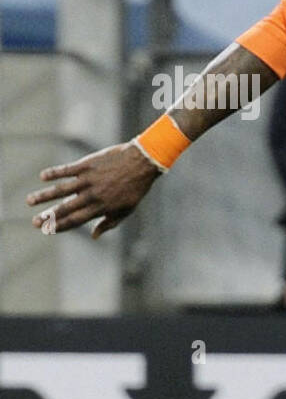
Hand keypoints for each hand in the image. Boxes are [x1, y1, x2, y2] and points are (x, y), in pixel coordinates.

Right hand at [27, 142, 160, 237]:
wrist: (143, 162)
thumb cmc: (135, 188)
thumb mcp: (126, 209)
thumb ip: (109, 223)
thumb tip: (94, 236)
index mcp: (101, 208)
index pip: (76, 220)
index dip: (61, 226)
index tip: (47, 230)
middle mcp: (93, 195)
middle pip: (65, 208)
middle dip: (48, 216)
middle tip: (33, 222)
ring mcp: (89, 180)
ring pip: (61, 189)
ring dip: (44, 196)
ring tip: (29, 201)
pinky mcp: (87, 165)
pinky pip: (67, 170)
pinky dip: (54, 173)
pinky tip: (42, 177)